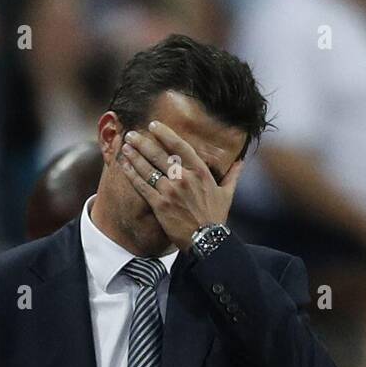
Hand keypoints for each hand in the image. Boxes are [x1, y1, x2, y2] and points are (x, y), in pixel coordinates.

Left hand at [118, 121, 241, 250]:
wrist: (207, 241)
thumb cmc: (216, 218)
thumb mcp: (227, 194)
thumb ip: (232, 175)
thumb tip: (241, 162)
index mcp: (200, 172)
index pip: (179, 146)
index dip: (164, 134)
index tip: (153, 125)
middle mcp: (184, 178)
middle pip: (159, 154)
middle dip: (143, 142)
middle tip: (131, 134)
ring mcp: (170, 191)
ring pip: (148, 168)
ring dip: (134, 155)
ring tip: (125, 146)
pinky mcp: (160, 205)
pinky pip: (142, 186)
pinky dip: (132, 174)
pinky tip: (124, 165)